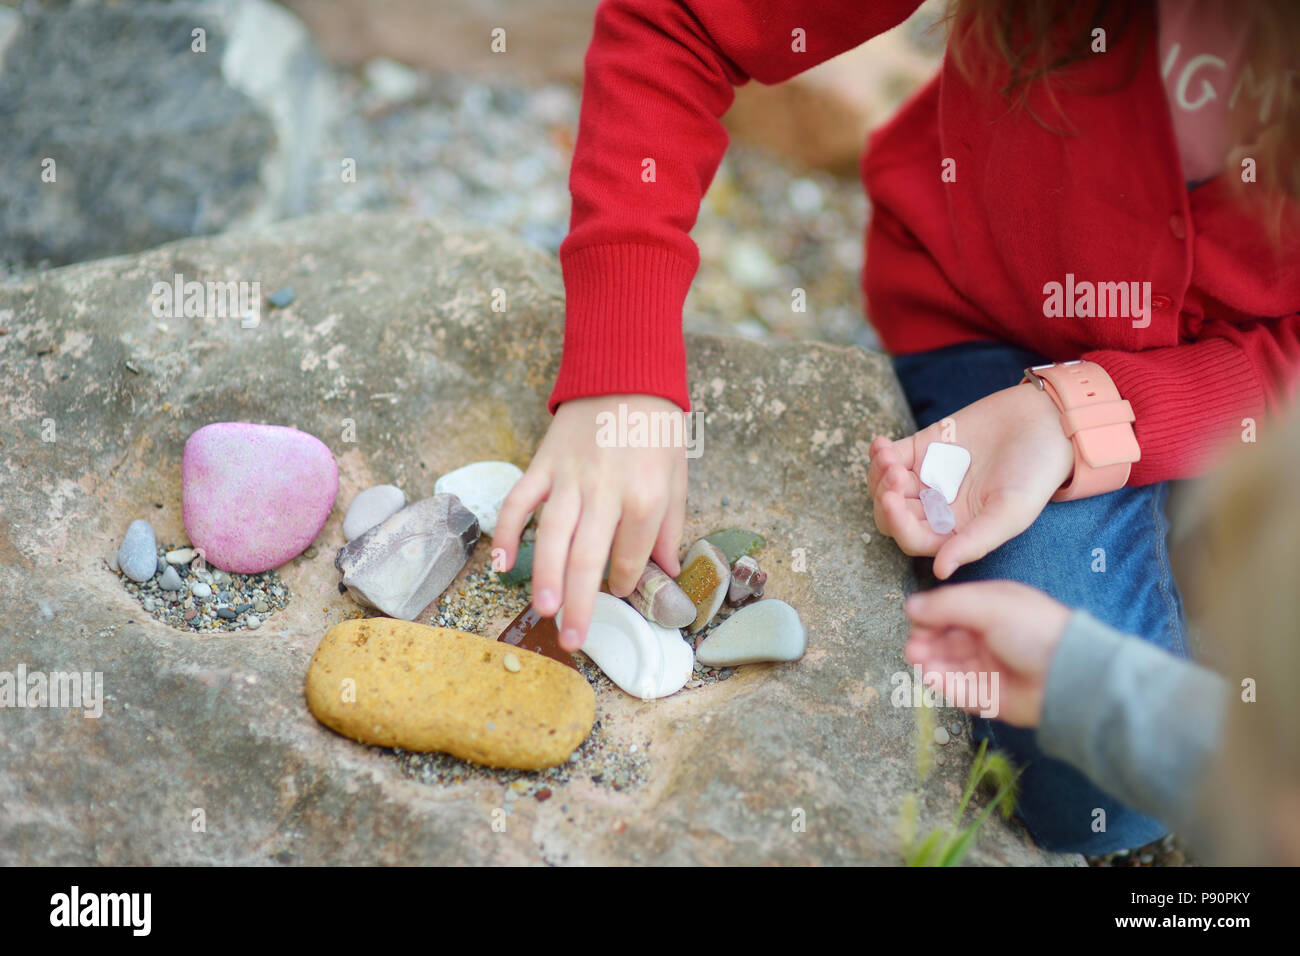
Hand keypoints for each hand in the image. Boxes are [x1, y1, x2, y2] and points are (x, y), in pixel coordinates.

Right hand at [492, 394, 687, 651]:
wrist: (625, 372)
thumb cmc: (656, 428)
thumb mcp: (678, 475)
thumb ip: (670, 525)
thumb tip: (665, 570)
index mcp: (644, 496)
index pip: (631, 555)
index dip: (626, 580)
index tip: (620, 591)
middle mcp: (605, 492)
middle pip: (588, 558)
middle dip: (580, 603)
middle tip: (573, 639)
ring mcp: (568, 478)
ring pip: (551, 537)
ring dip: (544, 577)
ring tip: (542, 612)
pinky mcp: (542, 464)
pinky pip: (519, 502)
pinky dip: (504, 531)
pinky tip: (498, 564)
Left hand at [868, 383, 1072, 578]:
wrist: (1046, 422)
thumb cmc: (1035, 473)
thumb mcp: (1011, 513)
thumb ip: (975, 542)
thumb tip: (940, 572)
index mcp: (956, 530)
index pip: (913, 538)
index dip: (897, 523)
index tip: (892, 500)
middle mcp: (938, 507)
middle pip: (892, 515)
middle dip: (885, 497)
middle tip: (896, 475)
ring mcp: (928, 478)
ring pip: (886, 486)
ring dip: (879, 474)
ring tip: (890, 457)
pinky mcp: (924, 448)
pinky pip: (891, 456)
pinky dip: (880, 452)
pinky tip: (881, 445)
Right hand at [902, 581, 1070, 726]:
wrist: (1068, 676)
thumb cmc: (1034, 631)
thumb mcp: (990, 605)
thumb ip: (947, 604)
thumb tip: (910, 606)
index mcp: (992, 609)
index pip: (951, 610)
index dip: (930, 615)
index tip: (915, 620)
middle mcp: (988, 637)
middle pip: (945, 638)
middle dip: (926, 640)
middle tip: (914, 645)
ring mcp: (988, 667)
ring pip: (948, 664)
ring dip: (929, 661)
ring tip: (917, 659)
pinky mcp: (988, 696)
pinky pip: (958, 689)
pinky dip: (942, 683)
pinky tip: (931, 676)